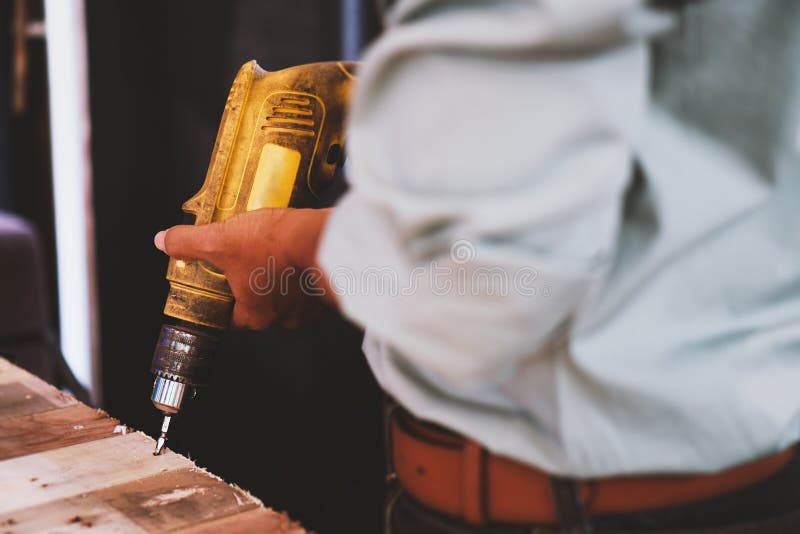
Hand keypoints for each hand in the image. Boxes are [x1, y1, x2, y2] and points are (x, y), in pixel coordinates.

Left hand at [154, 208, 332, 329]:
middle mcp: (282, 317)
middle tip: (251, 261)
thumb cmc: (277, 245)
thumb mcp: (220, 239)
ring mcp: (308, 307)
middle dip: (255, 285)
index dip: (225, 298)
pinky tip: (299, 254)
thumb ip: (188, 242)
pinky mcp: (326, 292)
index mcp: (253, 314)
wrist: (322, 238)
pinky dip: (304, 274)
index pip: (231, 317)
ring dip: (282, 280)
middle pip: (260, 306)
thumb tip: (164, 240)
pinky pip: (310, 287)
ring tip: (277, 253)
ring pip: (288, 297)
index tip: (224, 283)